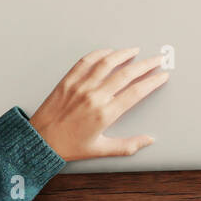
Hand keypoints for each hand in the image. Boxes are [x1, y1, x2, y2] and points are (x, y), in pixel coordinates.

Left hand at [28, 47, 168, 160]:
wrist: (38, 141)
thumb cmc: (67, 146)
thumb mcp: (100, 149)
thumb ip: (127, 145)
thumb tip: (148, 140)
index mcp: (105, 114)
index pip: (136, 92)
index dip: (152, 82)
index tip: (162, 76)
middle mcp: (94, 97)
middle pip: (127, 74)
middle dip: (146, 64)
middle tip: (157, 59)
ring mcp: (81, 86)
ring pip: (108, 63)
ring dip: (124, 54)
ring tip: (135, 51)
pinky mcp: (68, 80)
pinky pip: (87, 61)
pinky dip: (100, 54)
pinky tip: (109, 52)